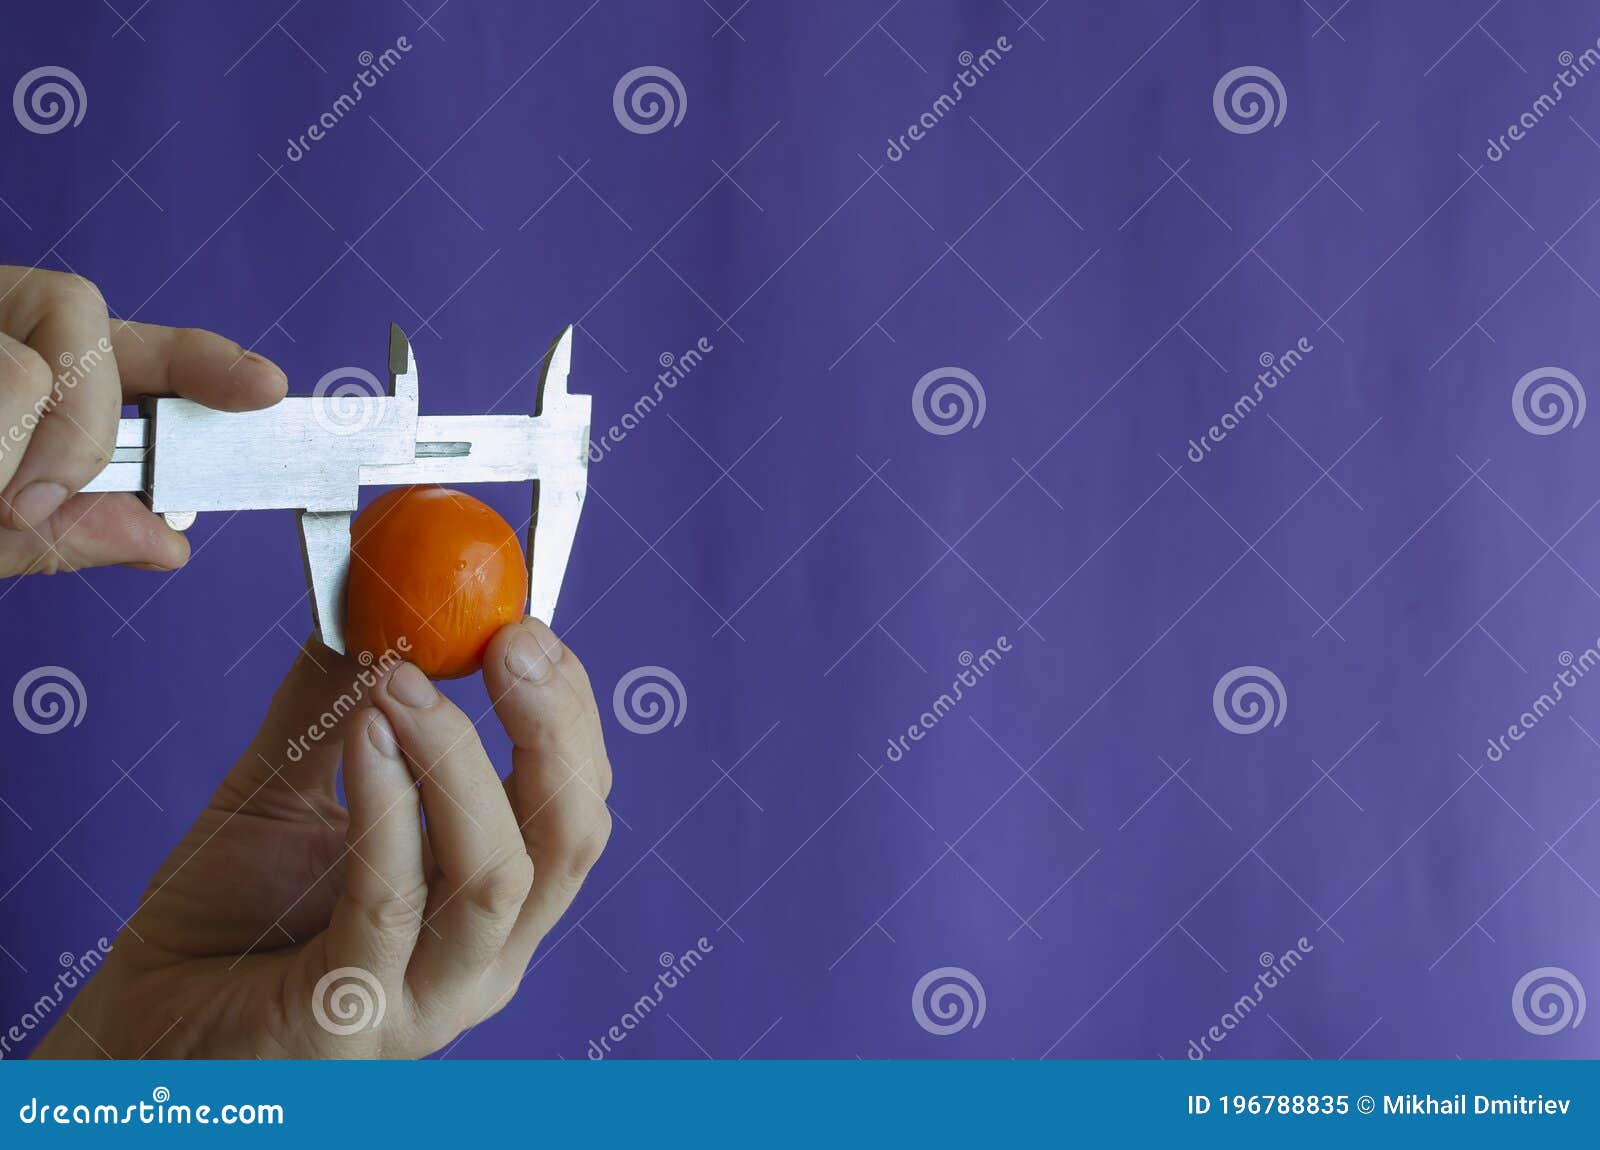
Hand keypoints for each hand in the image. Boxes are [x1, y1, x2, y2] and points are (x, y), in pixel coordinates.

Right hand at [0, 265, 286, 575]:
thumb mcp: (4, 533)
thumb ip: (77, 532)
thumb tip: (167, 545)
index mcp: (53, 374)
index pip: (152, 355)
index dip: (214, 367)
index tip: (266, 386)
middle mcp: (18, 335)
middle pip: (97, 345)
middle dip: (78, 441)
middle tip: (24, 510)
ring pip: (28, 371)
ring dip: (7, 453)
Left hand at [33, 619, 613, 1058]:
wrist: (137, 1031)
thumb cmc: (221, 924)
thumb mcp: (286, 789)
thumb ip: (332, 703)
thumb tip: (370, 604)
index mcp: (493, 901)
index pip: (575, 797)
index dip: (567, 706)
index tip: (524, 625)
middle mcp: (485, 954)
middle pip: (571, 834)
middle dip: (553, 725)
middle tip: (507, 641)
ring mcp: (429, 998)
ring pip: (499, 873)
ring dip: (456, 758)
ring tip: (398, 683)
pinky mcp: (354, 1021)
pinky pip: (393, 903)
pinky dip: (388, 807)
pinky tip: (363, 737)